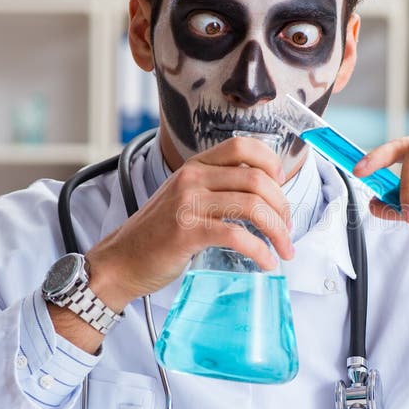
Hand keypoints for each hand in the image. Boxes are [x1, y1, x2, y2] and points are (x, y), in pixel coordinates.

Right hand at [86, 136, 293, 311]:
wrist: (121, 261)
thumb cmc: (157, 234)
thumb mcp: (185, 198)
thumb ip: (216, 190)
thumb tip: (263, 196)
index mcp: (195, 166)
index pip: (243, 146)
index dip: (271, 163)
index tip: (281, 188)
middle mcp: (192, 178)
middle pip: (257, 179)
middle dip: (282, 206)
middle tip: (287, 229)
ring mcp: (188, 203)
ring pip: (252, 206)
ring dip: (277, 230)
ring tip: (284, 249)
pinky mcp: (187, 231)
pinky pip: (237, 235)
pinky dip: (259, 251)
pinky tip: (266, 262)